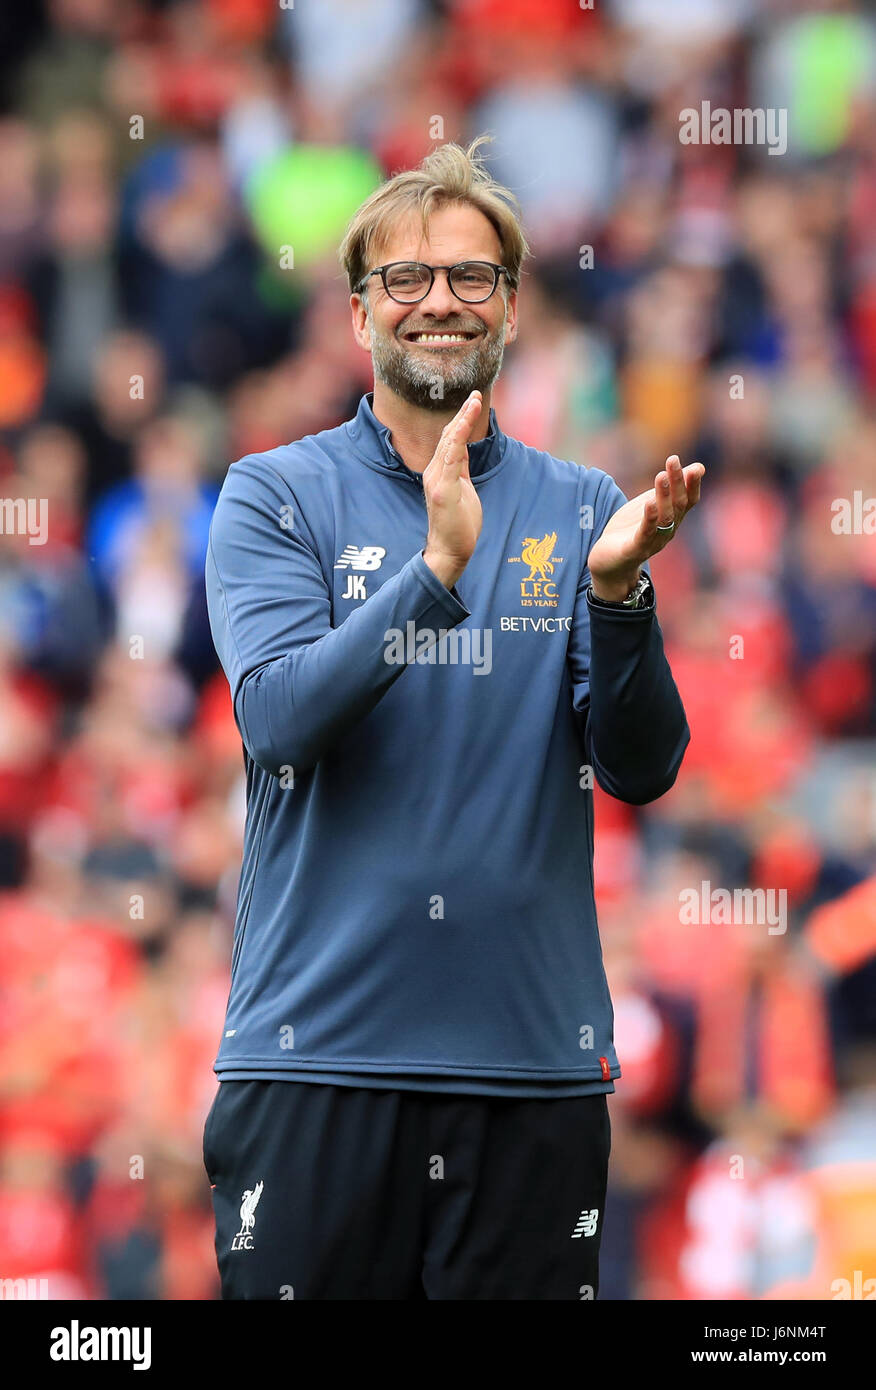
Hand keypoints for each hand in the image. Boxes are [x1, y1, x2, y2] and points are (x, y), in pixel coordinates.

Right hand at [422, 391, 483, 587]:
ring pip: (449, 443)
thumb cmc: (457, 524)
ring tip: (474, 402)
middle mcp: (433, 472)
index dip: (462, 418)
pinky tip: (464, 426)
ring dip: (462, 421)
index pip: (451, 439)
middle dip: (463, 413)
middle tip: (477, 393)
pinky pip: (450, 461)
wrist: (449, 551)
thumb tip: (462, 447)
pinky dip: (457, 440)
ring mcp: (436, 481)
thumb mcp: (462, 489)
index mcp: (439, 472)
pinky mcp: (442, 491)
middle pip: (449, 436)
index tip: (474, 399)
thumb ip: (460, 468)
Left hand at [588, 455, 704, 600]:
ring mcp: (653, 541)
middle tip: (673, 461)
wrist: (609, 562)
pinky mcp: (635, 550)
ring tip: (660, 476)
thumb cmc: (631, 530)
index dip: (693, 485)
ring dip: (664, 496)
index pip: (689, 501)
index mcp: (673, 519)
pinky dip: (649, 518)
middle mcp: (668, 531)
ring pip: (664, 518)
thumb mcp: (651, 504)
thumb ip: (669, 488)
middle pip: (678, 506)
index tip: (696, 468)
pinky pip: (645, 534)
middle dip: (677, 482)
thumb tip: (699, 466)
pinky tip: (649, 503)